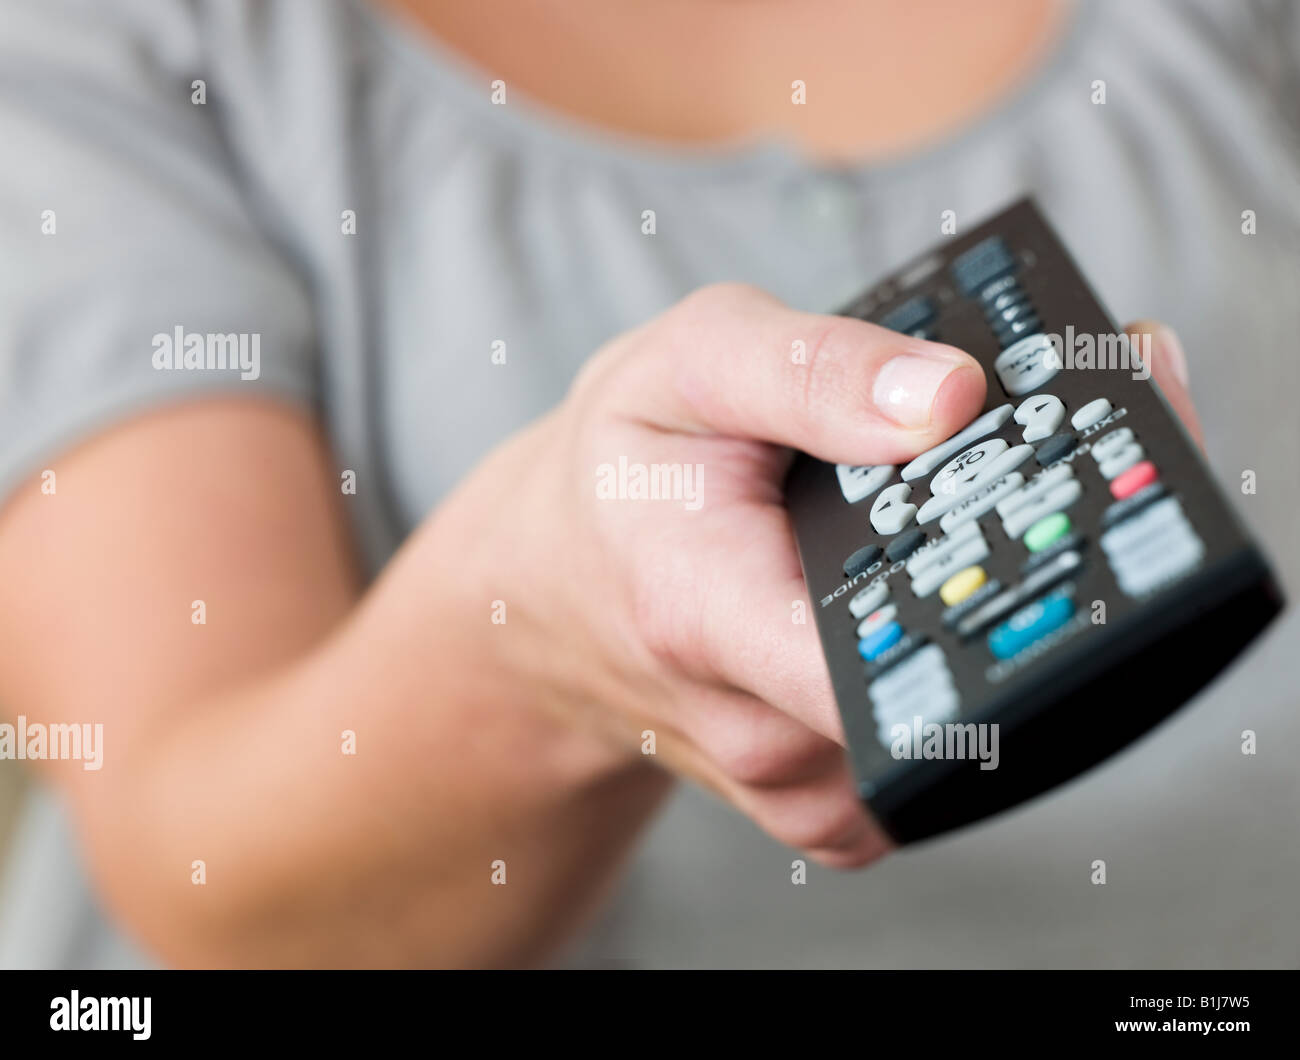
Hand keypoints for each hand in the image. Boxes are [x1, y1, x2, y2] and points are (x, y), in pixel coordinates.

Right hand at [436, 284, 989, 866]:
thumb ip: (810, 368)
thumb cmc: (619, 476)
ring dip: (987, 638)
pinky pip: (931, 769)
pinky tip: (910, 620)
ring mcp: (790, 786)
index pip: (882, 670)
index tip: (1070, 520)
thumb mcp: (684, 366)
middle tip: (1025, 499)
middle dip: (1019, 595)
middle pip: (957, 695)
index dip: (1001, 600)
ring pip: (960, 733)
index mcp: (711, 613)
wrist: (556, 592)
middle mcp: (756, 730)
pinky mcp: (819, 806)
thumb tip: (951, 397)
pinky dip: (950, 691)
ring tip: (944, 549)